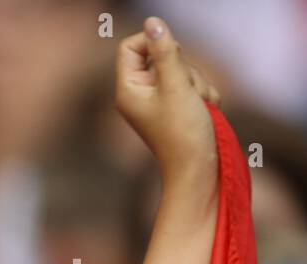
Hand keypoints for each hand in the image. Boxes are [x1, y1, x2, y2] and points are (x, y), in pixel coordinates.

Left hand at [116, 17, 218, 185]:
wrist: (199, 169)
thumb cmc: (183, 132)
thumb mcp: (176, 86)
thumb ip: (165, 52)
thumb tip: (153, 23)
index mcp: (128, 89)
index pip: (130, 47)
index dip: (152, 42)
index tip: (171, 53)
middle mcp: (140, 94)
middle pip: (162, 55)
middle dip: (183, 69)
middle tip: (186, 93)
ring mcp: (160, 100)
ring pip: (184, 70)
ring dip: (198, 84)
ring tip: (197, 108)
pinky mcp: (179, 106)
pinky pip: (196, 85)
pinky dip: (204, 96)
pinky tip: (204, 113)